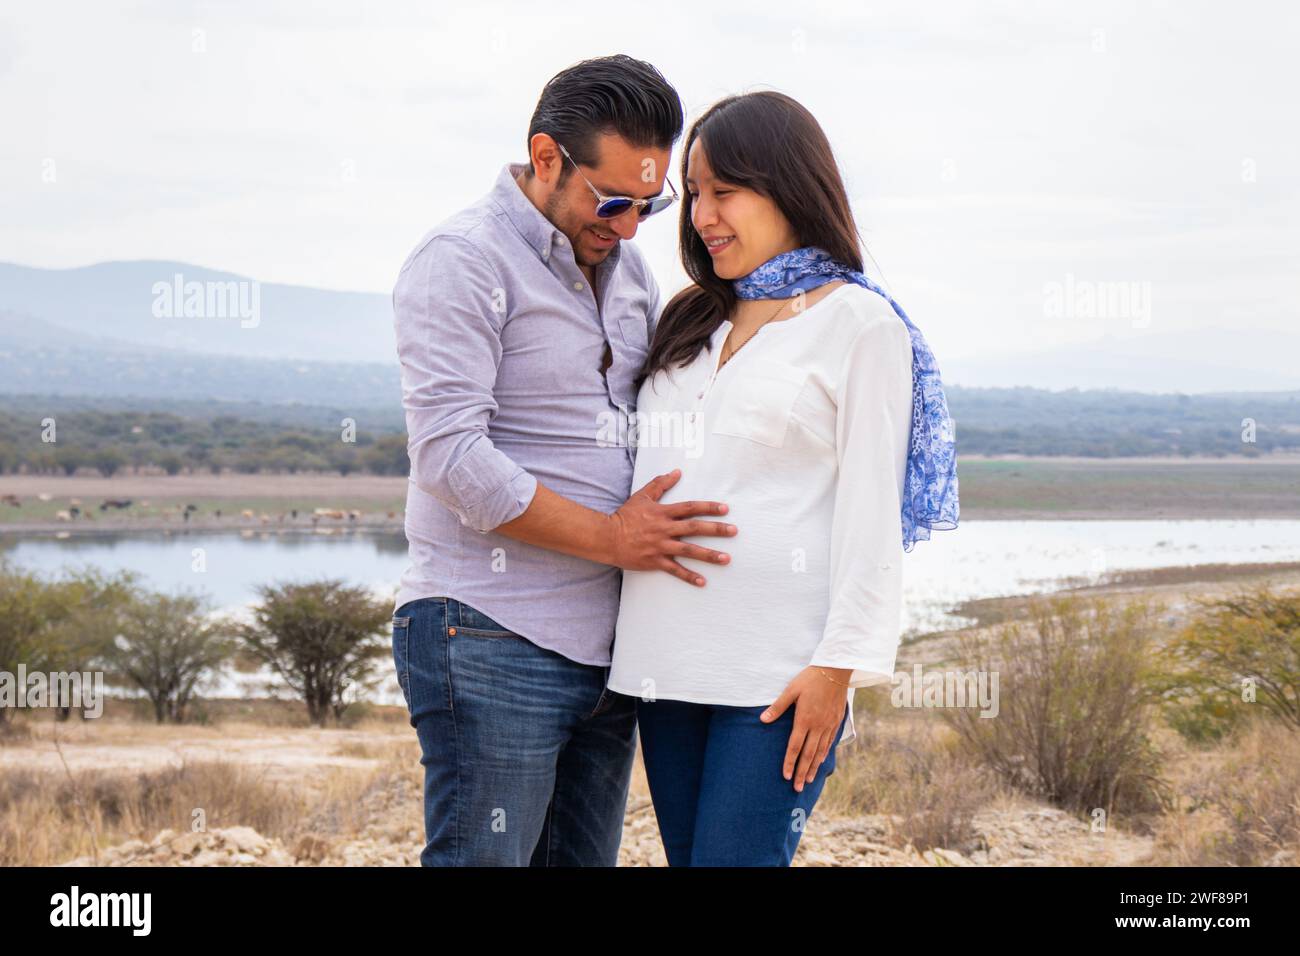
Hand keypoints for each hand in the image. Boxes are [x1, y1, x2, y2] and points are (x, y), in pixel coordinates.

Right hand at [605, 469, 735, 585]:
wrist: (606, 537)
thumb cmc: (625, 516)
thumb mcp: (642, 496)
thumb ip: (660, 483)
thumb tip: (677, 472)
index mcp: (662, 513)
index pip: (690, 508)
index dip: (708, 507)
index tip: (725, 509)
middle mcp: (664, 529)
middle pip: (694, 528)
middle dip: (716, 530)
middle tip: (734, 531)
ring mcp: (660, 546)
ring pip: (688, 550)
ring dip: (708, 555)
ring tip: (726, 559)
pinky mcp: (655, 561)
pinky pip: (674, 570)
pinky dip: (688, 576)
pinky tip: (702, 582)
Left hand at [761, 666, 851, 791]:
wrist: (835, 671)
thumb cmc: (810, 679)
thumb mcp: (791, 690)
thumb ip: (778, 707)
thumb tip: (763, 720)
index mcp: (804, 720)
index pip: (795, 747)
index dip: (790, 763)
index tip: (786, 776)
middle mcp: (817, 726)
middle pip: (808, 755)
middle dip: (802, 773)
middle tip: (797, 788)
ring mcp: (828, 725)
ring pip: (820, 751)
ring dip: (813, 768)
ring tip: (809, 780)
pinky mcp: (836, 721)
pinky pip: (829, 743)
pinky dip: (824, 754)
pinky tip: (820, 761)